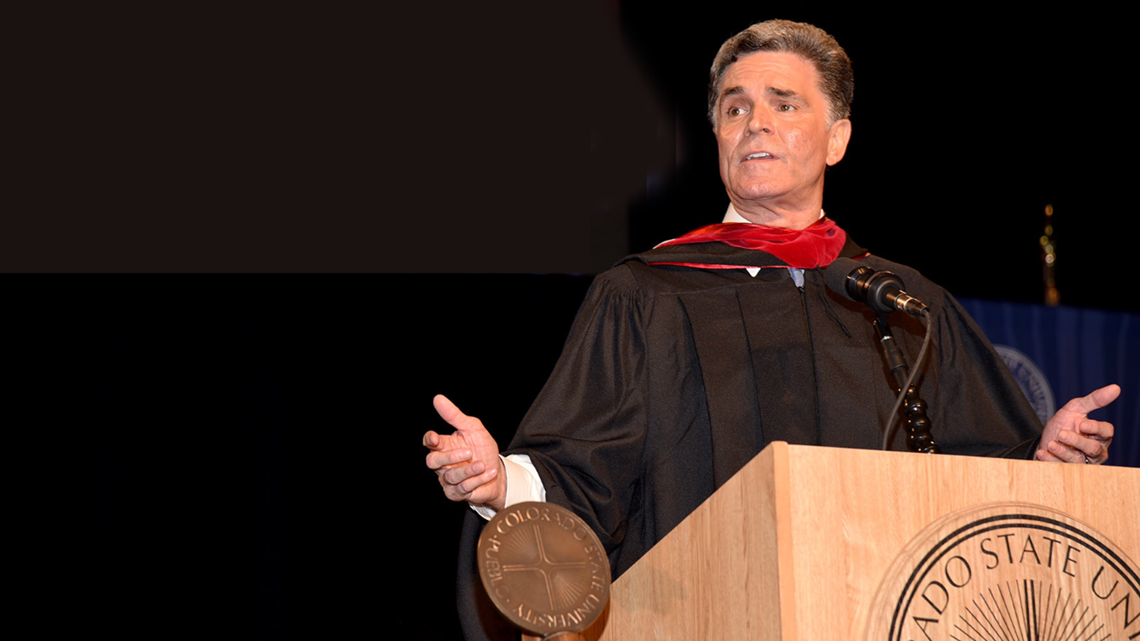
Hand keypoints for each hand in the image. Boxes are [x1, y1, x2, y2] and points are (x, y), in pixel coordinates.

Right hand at [423, 394, 506, 509]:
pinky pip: (463, 488)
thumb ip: (455, 415)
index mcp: (444, 446)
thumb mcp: (473, 428)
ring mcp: (448, 480)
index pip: (429, 442)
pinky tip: (489, 472)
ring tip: (482, 464)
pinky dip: (478, 480)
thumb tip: (438, 398)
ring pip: (450, 477)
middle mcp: (442, 464)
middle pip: (433, 461)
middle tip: (468, 452)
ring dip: (468, 470)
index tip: (435, 438)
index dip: (430, 440)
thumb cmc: (482, 449)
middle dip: (450, 457)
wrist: (498, 472)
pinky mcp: (456, 493)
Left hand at [1035, 384, 1118, 464]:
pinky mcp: (1067, 470)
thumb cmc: (1065, 424)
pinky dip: (1051, 460)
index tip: (1082, 424)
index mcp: (1099, 435)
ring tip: (1051, 443)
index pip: (1106, 432)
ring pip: (1078, 461)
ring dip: (1063, 452)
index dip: (1096, 428)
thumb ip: (1094, 400)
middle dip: (1078, 441)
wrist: (1045, 441)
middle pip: (1094, 449)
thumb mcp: (1075, 409)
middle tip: (1062, 433)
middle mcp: (1095, 451)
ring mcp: (1082, 463)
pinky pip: (1062, 468)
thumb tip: (1116, 388)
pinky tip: (1042, 453)